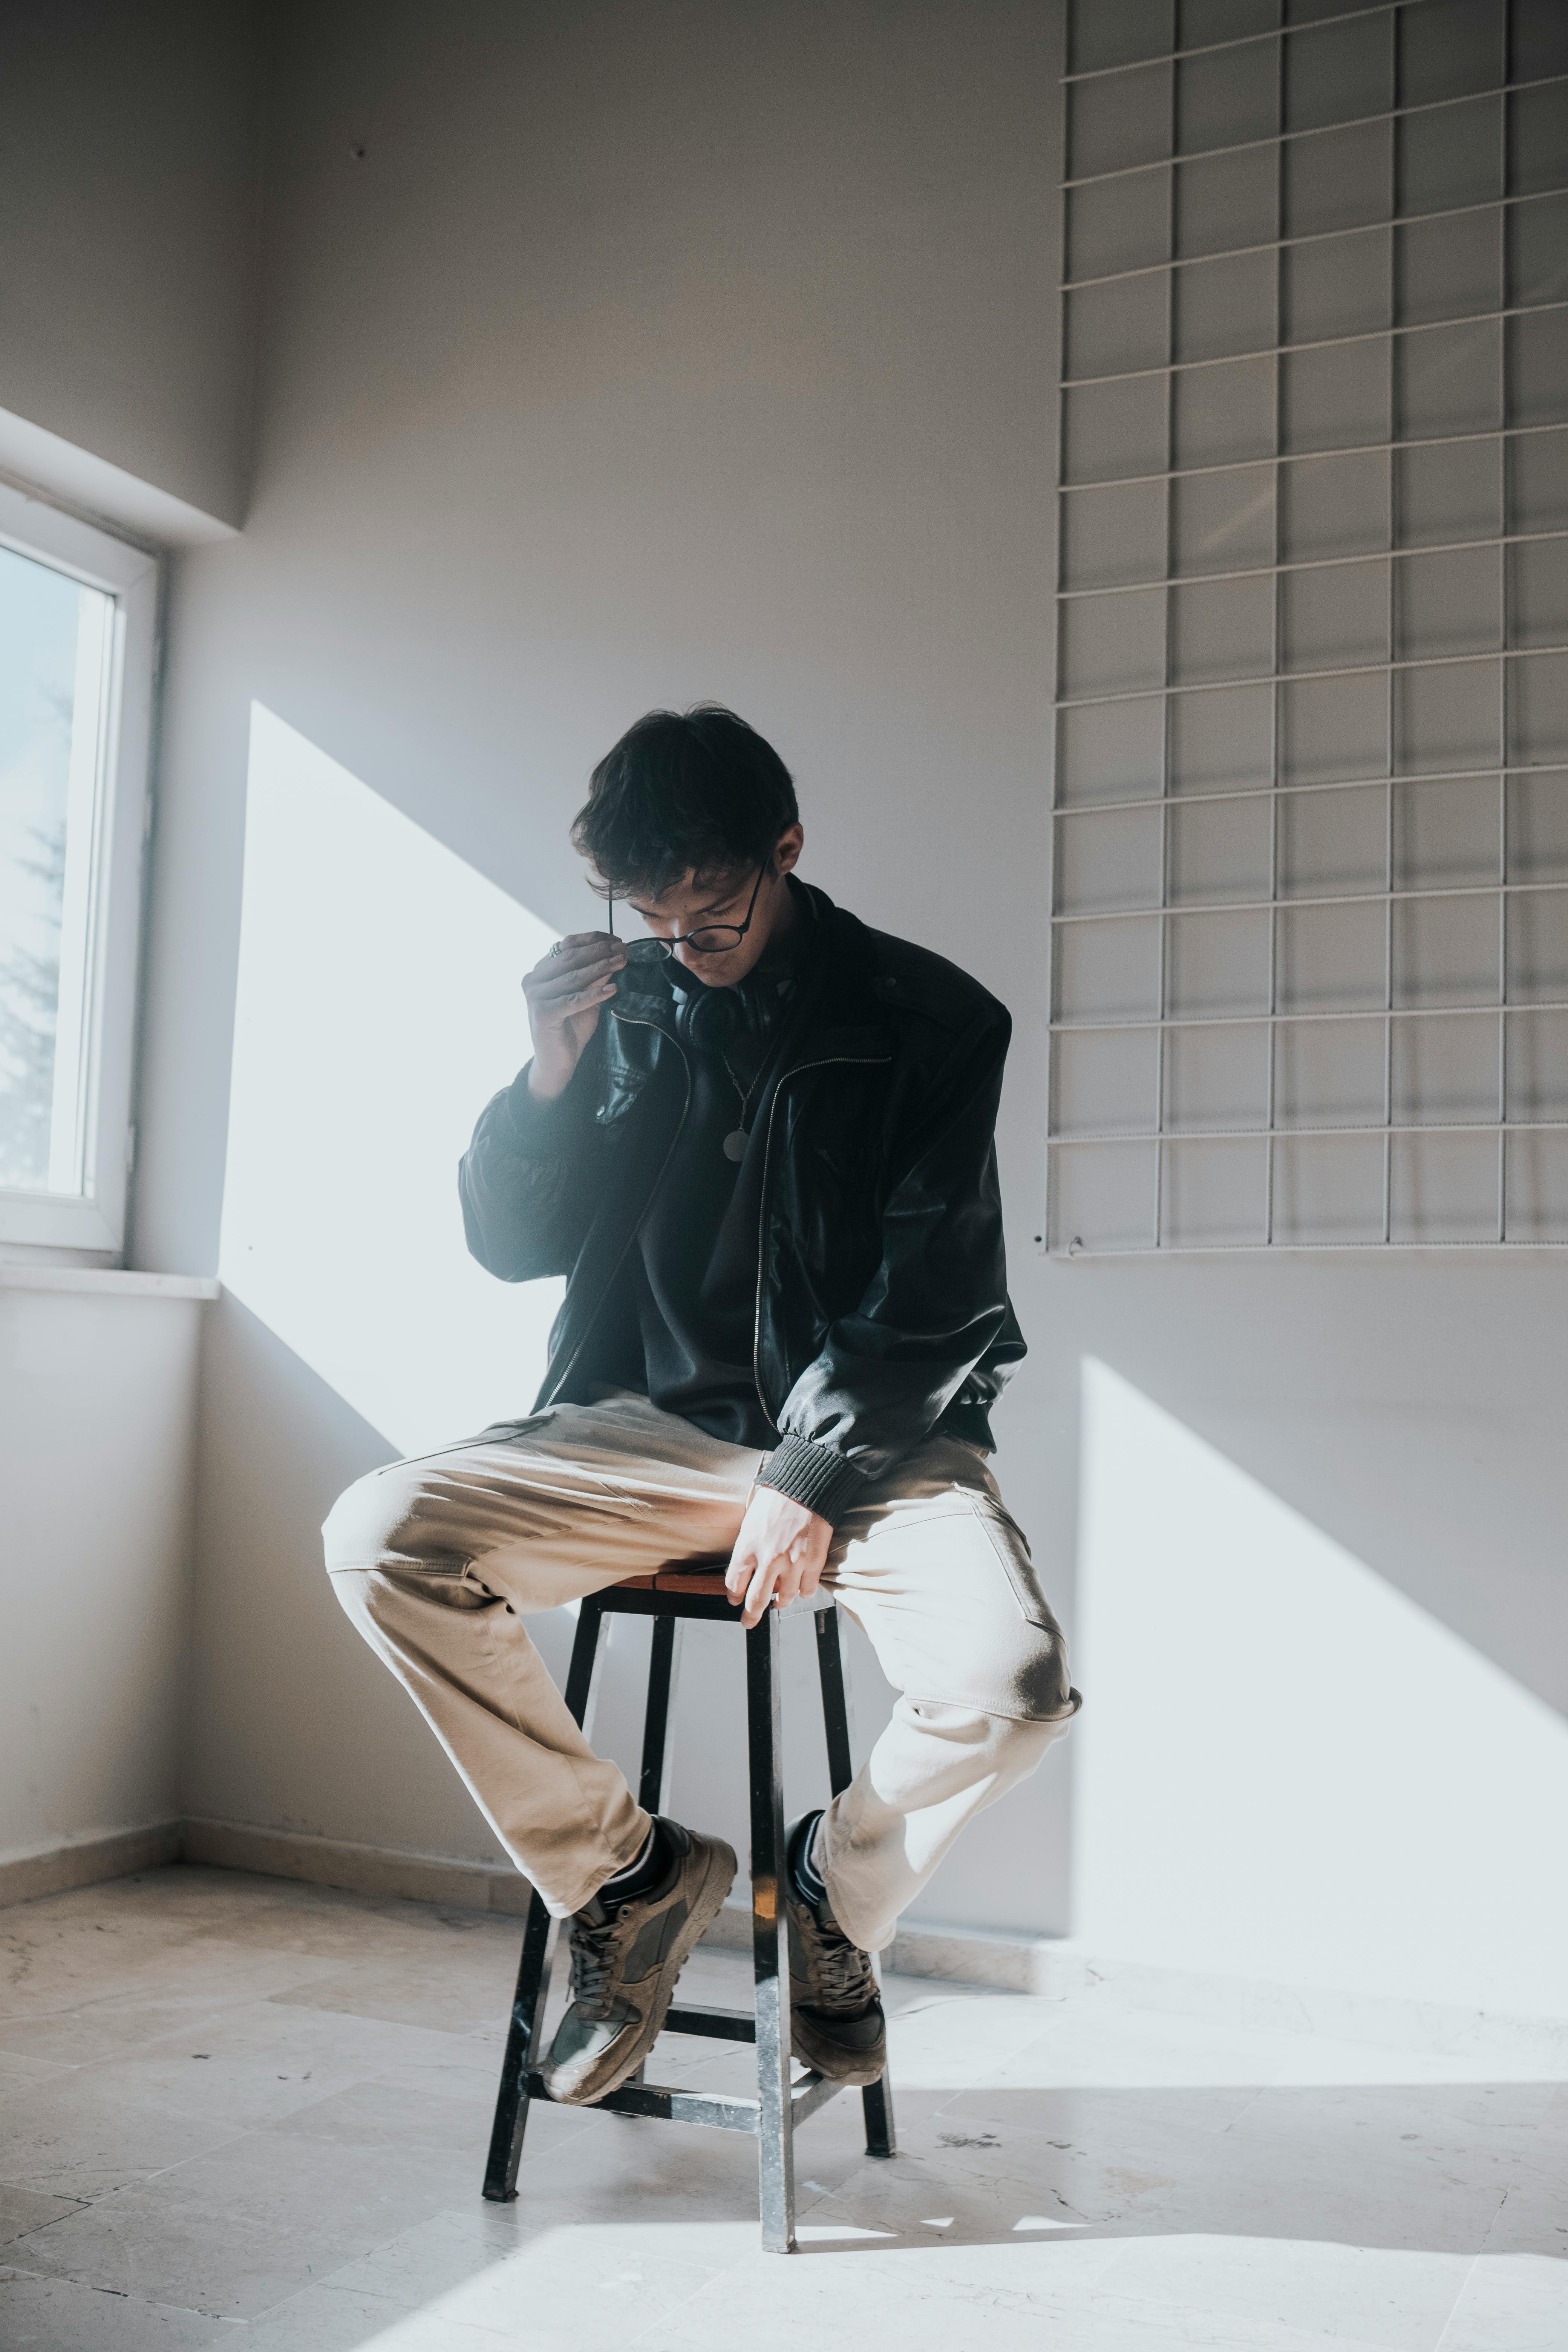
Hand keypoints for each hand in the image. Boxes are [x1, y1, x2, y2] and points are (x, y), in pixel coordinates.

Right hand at [524, 931, 624, 1099]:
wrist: (556, 1062)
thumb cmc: (571, 1027)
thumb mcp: (586, 997)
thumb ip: (595, 977)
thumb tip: (614, 953)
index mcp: (540, 971)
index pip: (566, 947)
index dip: (592, 940)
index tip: (615, 939)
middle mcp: (533, 980)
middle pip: (570, 959)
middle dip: (599, 951)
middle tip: (622, 948)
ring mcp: (535, 996)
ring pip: (573, 977)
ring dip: (601, 968)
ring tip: (622, 961)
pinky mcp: (542, 1014)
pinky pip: (573, 1000)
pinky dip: (594, 993)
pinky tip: (613, 988)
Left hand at [725, 1487, 832, 1629]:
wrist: (805, 1486)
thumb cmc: (776, 1500)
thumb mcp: (750, 1523)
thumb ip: (747, 1549)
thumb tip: (748, 1572)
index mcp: (747, 1547)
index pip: (734, 1584)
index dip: (734, 1596)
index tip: (735, 1600)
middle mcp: (768, 1559)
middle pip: (756, 1600)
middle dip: (750, 1616)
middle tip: (748, 1621)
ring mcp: (793, 1562)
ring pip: (785, 1599)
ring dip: (781, 1603)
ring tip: (780, 1601)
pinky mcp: (814, 1561)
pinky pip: (808, 1590)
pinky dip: (803, 1593)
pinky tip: (801, 1588)